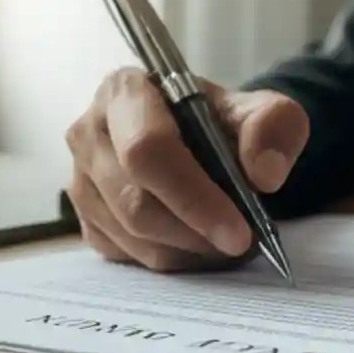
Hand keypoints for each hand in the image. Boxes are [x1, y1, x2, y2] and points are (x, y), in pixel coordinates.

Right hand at [65, 68, 308, 271]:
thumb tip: (264, 172)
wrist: (197, 136)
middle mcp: (89, 133)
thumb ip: (273, 126)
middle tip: (238, 243)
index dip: (193, 197)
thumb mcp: (262, 110)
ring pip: (128, 235)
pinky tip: (195, 247)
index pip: (147, 149)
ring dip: (183, 251)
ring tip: (222, 245)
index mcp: (125, 92)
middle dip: (192, 232)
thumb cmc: (220, 121)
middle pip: (134, 201)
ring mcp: (80, 179)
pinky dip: (167, 259)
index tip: (238, 231)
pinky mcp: (85, 217)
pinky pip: (122, 254)